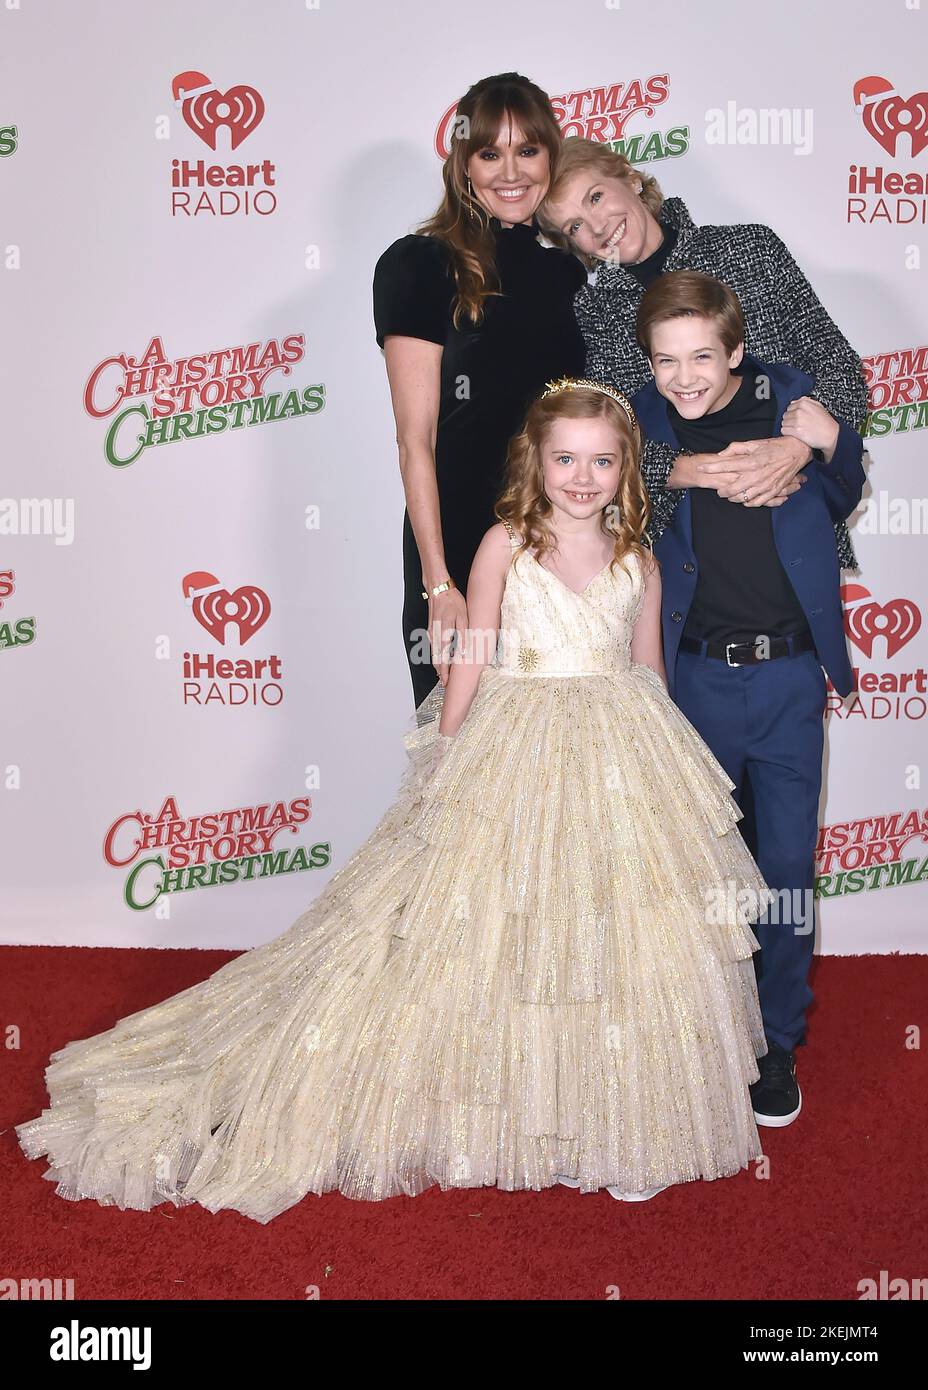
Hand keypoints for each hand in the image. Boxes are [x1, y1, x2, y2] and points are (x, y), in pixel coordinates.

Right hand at [427, 587, 467, 686]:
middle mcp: (434, 637)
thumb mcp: (463, 618)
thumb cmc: (453, 602)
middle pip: (436, 660)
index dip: (445, 673)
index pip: (443, 661)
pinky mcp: (430, 630)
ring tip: (444, 674)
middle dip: (440, 673)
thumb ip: (463, 637)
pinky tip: (441, 657)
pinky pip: (433, 647)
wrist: (439, 589)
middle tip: (445, 683)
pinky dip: (437, 655)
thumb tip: (463, 653)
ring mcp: (430, 633)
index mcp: (443, 636)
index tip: (447, 683)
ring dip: (438, 665)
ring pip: (433, 654)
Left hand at [697, 436, 811, 505]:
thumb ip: (736, 448)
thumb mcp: (755, 443)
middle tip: (718, 490)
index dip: (711, 467)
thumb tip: (721, 454)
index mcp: (751, 460)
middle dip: (722, 490)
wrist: (797, 451)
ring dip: (734, 498)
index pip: (725, 465)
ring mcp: (765, 484)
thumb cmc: (775, 446)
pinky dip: (748, 502)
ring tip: (729, 495)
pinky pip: (757, 501)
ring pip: (743, 497)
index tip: (700, 468)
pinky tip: (744, 500)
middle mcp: (757, 474)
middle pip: (732, 487)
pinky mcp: (773, 490)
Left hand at [781, 396, 839, 458]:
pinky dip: (787, 433)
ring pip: (784, 423)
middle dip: (789, 420)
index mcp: (804, 403)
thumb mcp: (818, 406)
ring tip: (796, 430)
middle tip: (797, 425)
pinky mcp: (796, 431)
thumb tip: (793, 402)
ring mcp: (797, 421)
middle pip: (785, 415)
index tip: (797, 418)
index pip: (789, 407)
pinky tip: (794, 434)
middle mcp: (799, 411)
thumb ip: (806, 402)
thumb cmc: (826, 422)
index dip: (792, 414)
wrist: (831, 435)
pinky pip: (784, 430)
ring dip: (788, 427)